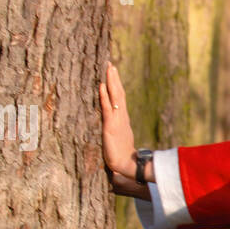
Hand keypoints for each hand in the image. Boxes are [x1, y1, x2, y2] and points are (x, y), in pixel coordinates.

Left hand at [99, 61, 135, 176]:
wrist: (127, 165)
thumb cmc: (122, 155)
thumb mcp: (118, 138)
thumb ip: (116, 129)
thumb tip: (114, 126)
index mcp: (122, 118)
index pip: (119, 98)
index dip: (116, 85)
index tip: (113, 72)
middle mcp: (121, 116)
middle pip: (118, 93)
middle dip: (114, 78)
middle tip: (111, 64)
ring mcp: (117, 120)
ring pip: (115, 97)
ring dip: (111, 82)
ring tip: (109, 68)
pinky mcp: (111, 126)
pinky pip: (107, 108)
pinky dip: (105, 96)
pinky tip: (102, 86)